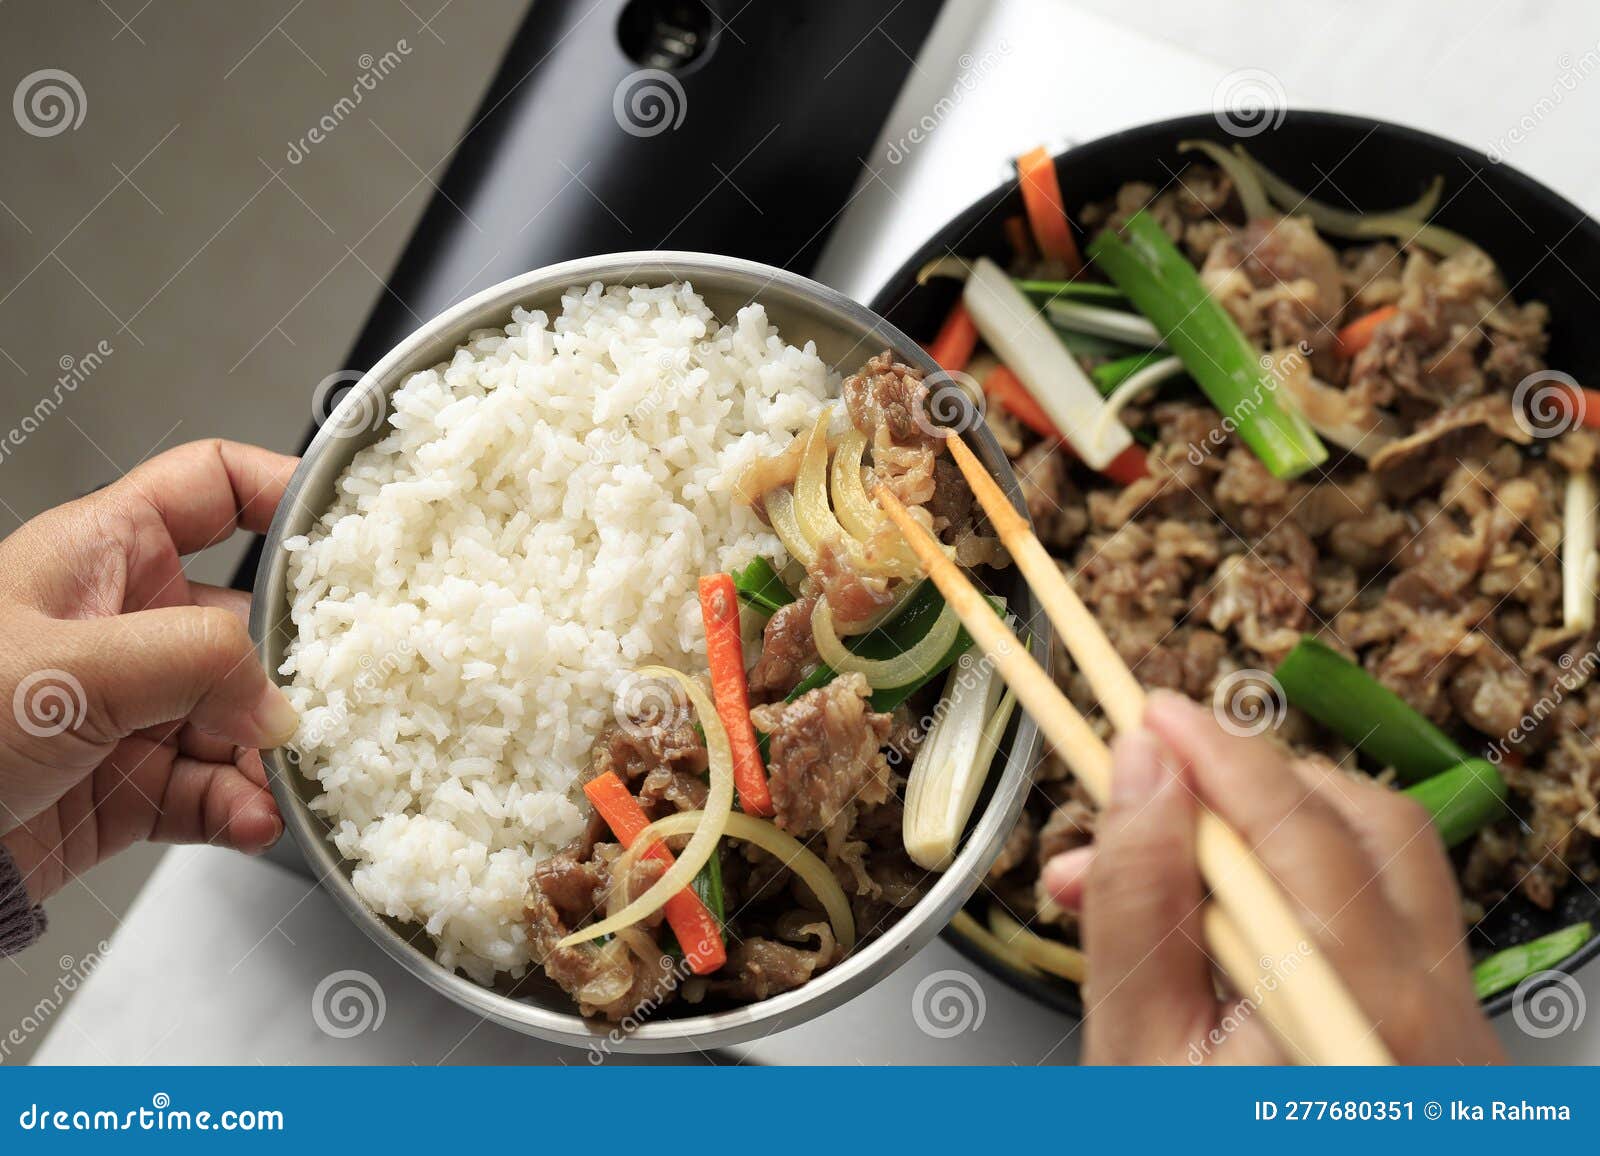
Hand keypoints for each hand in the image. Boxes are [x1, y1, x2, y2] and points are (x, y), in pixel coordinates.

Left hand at [0, 439, 300, 903]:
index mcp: (101, 555)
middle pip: (249, 620)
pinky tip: (253, 817)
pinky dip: (243, 806)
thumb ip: (191, 664)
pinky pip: (215, 787)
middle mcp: (124, 623)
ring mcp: (130, 707)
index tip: (350, 524)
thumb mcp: (64, 669)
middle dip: (295, 665)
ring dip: (273, 752)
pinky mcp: (128, 786)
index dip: (283, 490)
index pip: (212, 487)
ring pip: (241, 714)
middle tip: (334, 694)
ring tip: (288, 779)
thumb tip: (277, 703)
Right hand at [1043, 690, 1503, 1064]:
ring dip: (1278, 823)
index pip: (1288, 827)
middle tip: (1141, 782)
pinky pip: (1391, 917)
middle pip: (1354, 824)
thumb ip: (1138, 903)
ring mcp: (1458, 1027)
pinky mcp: (1450, 1037)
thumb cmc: (1194, 1150)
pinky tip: (1229, 915)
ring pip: (1385, 860)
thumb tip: (1139, 771)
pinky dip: (1307, 884)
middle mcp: (1431, 1012)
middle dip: (1239, 782)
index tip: (1143, 712)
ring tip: (1176, 851)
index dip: (1212, 751)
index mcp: (1347, 1014)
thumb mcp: (1134, 1052)